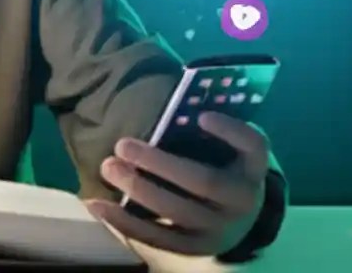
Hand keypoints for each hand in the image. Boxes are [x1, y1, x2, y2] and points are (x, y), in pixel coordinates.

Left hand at [86, 111, 269, 256]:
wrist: (240, 220)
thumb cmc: (224, 167)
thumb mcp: (229, 147)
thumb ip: (212, 127)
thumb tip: (175, 102)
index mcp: (253, 168)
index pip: (253, 145)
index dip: (230, 130)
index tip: (201, 115)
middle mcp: (242, 201)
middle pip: (204, 182)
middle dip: (160, 163)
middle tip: (123, 144)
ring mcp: (217, 229)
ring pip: (177, 212)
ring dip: (138, 189)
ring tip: (109, 167)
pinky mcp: (193, 248)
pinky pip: (157, 237)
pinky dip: (124, 221)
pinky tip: (97, 204)